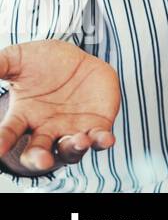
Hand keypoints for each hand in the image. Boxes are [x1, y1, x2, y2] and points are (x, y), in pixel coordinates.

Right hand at [0, 40, 118, 174]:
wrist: (77, 58)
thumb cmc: (42, 62)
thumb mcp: (18, 60)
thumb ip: (0, 66)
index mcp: (23, 117)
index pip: (9, 134)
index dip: (2, 142)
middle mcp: (46, 128)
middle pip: (38, 152)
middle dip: (39, 159)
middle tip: (42, 160)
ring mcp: (71, 129)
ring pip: (70, 149)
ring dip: (74, 149)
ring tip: (78, 140)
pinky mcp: (97, 124)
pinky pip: (99, 138)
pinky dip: (102, 141)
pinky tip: (106, 139)